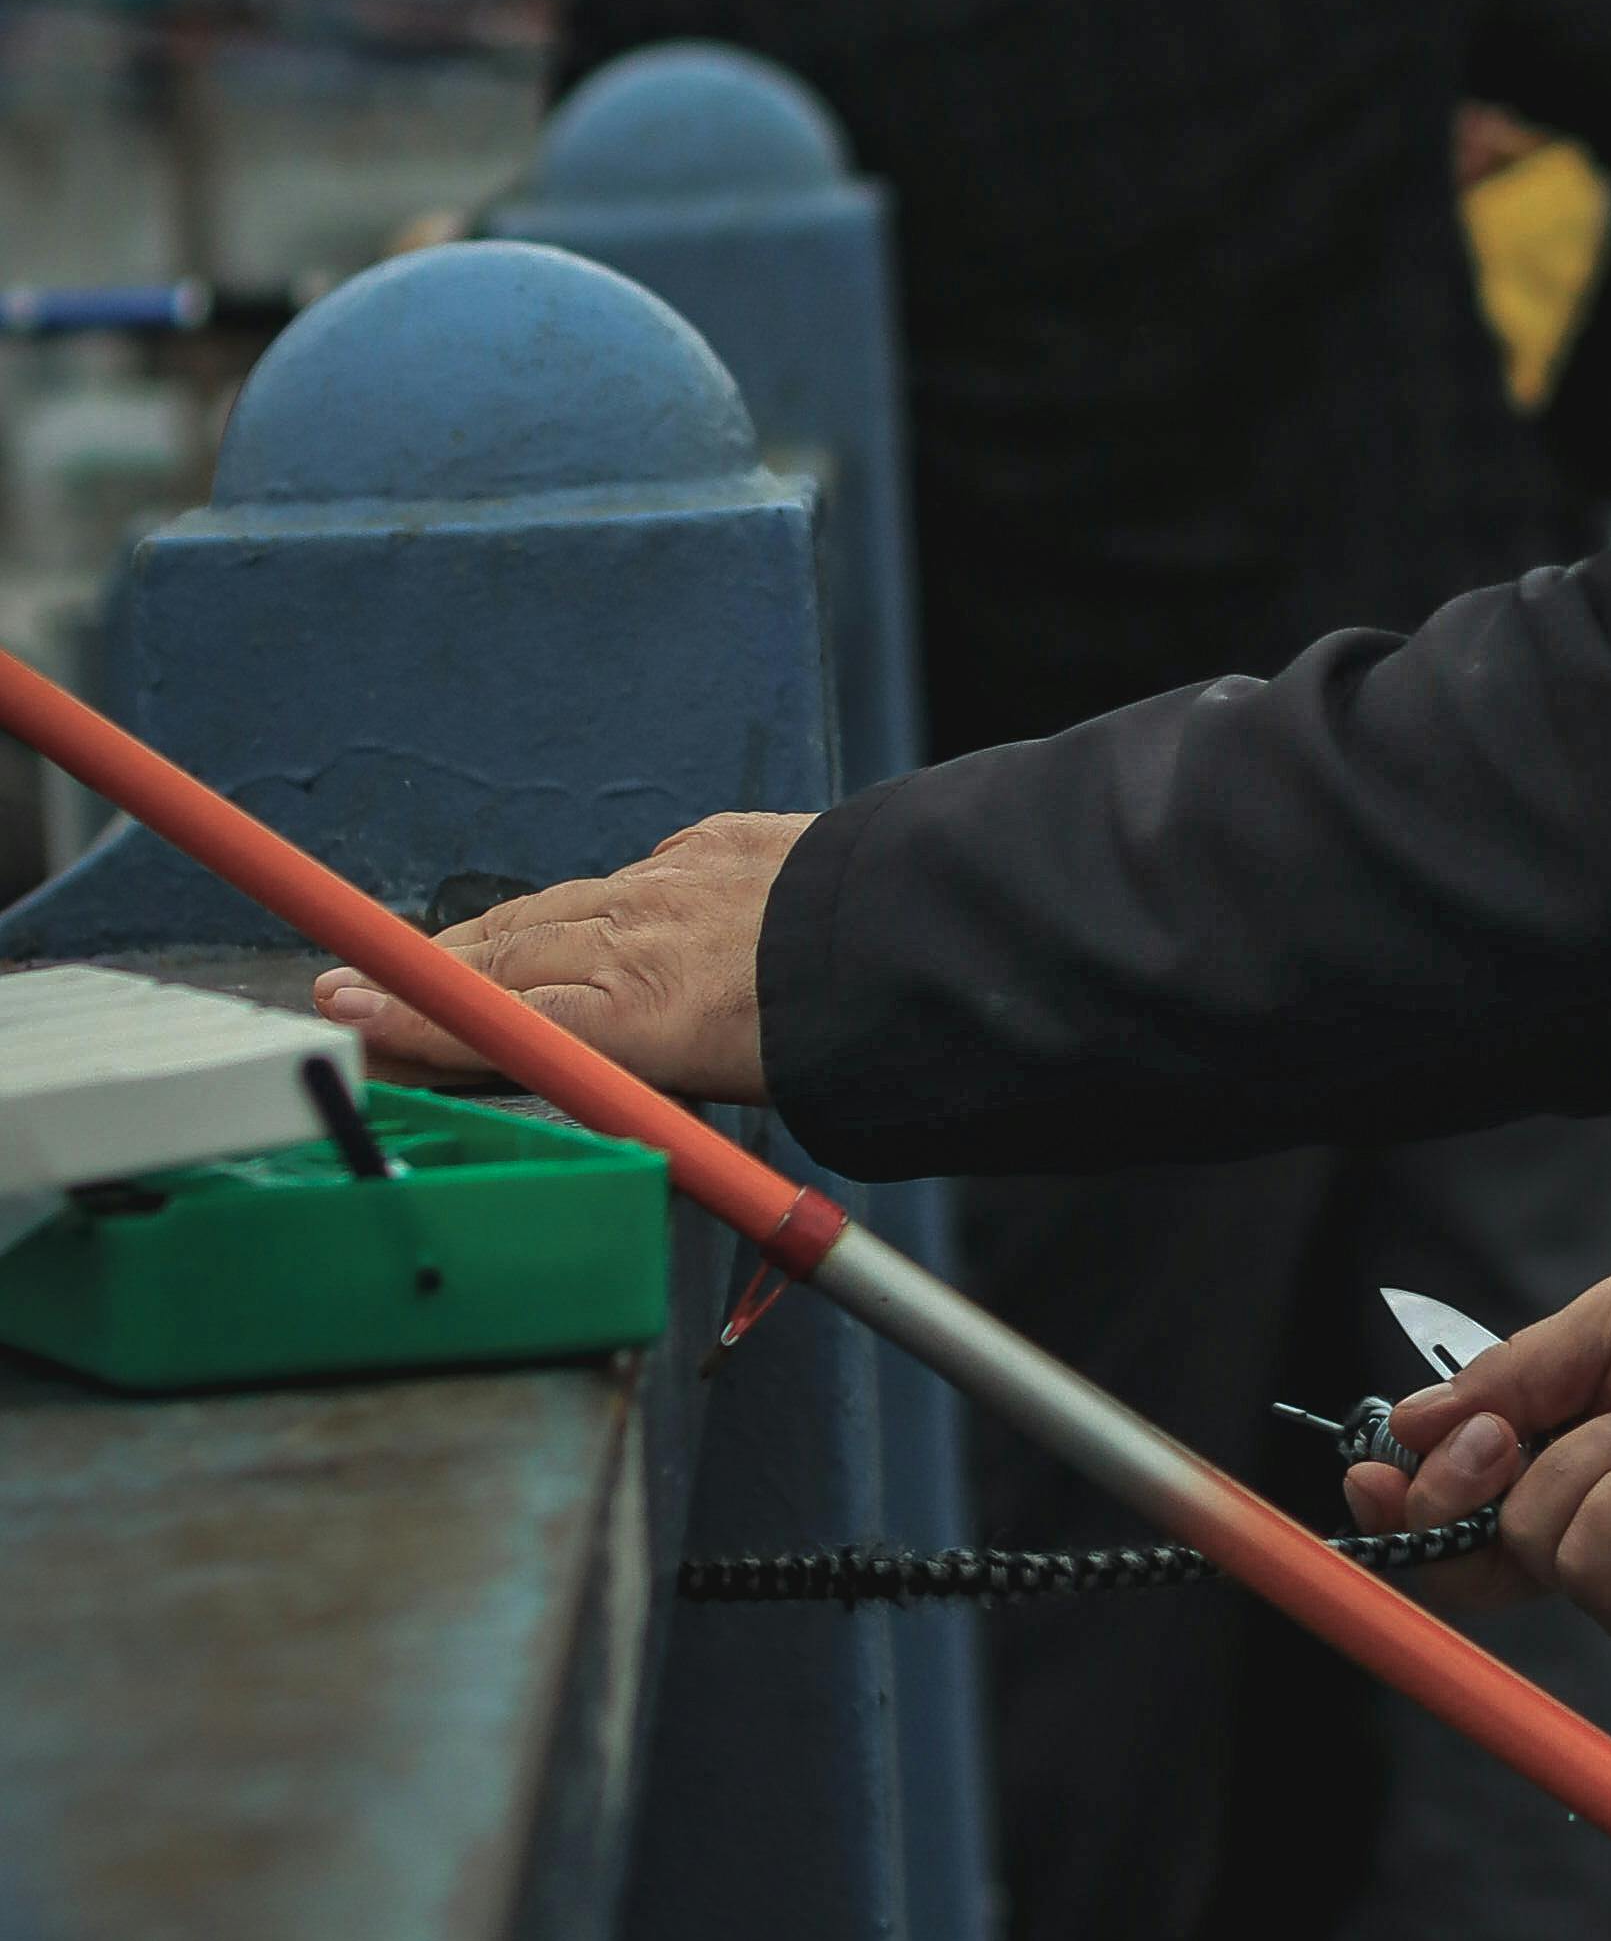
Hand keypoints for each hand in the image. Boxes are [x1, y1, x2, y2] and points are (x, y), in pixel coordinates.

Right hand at [311, 809, 814, 1101]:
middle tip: (345, 982)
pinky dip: (594, 902)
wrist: (936, 925)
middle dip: (419, 974)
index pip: (500, 1023)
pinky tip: (567, 919)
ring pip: (559, 911)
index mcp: (647, 1015)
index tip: (346, 1013)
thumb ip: (650, 1089)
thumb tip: (592, 1097)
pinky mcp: (719, 842)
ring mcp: (679, 882)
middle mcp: (646, 940)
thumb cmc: (853, 1031)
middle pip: (508, 960)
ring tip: (423, 957)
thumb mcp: (738, 1095)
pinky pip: (639, 875)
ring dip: (487, 938)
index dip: (415, 1021)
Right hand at [1350, 1266, 1610, 1656]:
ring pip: (1526, 1538)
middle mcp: (1576, 1522)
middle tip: (1501, 1434)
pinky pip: (1590, 1567)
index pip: (1445, 1505)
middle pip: (1456, 1545)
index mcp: (1554, 1454)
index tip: (1368, 1466)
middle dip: (1457, 1479)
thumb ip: (1511, 1375)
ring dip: (1594, 1459)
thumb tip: (1408, 1422)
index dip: (1397, 1495)